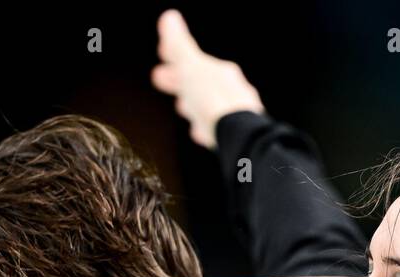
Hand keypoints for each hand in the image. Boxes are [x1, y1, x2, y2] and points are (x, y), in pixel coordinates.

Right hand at [151, 9, 263, 148]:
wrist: (238, 135)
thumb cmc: (214, 101)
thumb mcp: (190, 67)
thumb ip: (179, 45)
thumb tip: (169, 17)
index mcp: (220, 71)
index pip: (192, 60)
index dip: (174, 56)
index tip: (161, 53)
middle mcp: (231, 90)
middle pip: (200, 82)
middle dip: (181, 80)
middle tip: (163, 79)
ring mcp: (234, 113)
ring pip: (209, 105)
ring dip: (193, 102)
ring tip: (183, 107)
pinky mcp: (233, 135)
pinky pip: (215, 127)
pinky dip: (204, 125)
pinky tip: (200, 131)